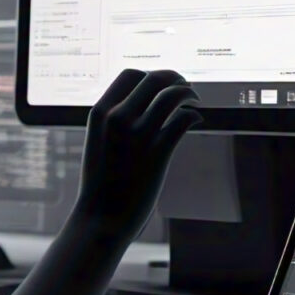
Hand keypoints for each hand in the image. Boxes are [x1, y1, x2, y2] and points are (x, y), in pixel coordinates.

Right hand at [75, 68, 202, 237]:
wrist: (100, 219)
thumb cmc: (100, 184)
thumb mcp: (98, 143)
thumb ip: (113, 122)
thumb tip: (140, 107)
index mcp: (100, 112)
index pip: (130, 75)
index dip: (151, 76)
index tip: (162, 84)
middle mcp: (118, 117)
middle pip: (153, 79)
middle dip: (173, 78)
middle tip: (184, 86)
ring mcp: (138, 134)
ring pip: (172, 95)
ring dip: (188, 92)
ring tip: (194, 99)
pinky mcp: (158, 152)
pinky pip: (183, 119)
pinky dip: (193, 115)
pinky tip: (196, 119)